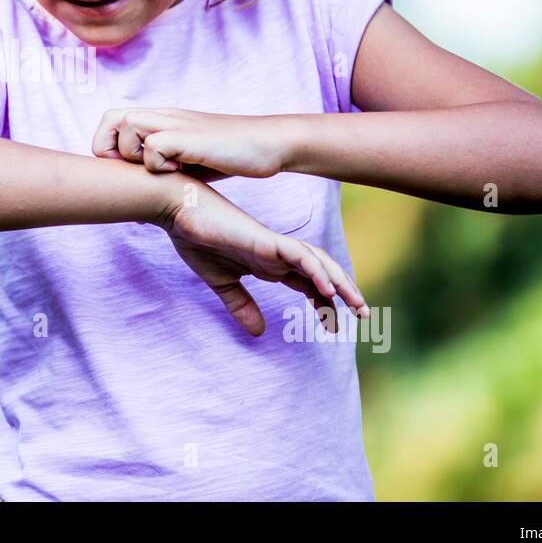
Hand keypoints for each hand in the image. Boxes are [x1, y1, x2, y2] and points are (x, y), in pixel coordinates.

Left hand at [92, 107, 289, 181]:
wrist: (268, 145)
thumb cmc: (228, 156)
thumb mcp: (186, 162)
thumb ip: (160, 173)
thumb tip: (137, 212)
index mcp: (160, 120)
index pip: (111, 119)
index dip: (108, 145)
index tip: (128, 169)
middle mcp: (164, 116)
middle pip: (111, 118)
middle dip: (113, 150)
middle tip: (138, 171)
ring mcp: (176, 124)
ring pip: (128, 126)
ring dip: (137, 155)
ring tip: (163, 169)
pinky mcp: (190, 137)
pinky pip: (154, 146)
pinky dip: (160, 164)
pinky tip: (182, 170)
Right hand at [154, 178, 369, 336]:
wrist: (178, 210)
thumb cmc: (196, 239)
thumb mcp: (222, 283)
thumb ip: (241, 305)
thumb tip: (259, 332)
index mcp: (269, 263)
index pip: (307, 282)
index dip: (324, 301)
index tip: (333, 324)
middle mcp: (277, 253)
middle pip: (321, 271)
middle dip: (344, 292)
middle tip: (363, 314)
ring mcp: (274, 245)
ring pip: (318, 262)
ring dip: (340, 283)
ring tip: (357, 305)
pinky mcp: (265, 239)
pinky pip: (298, 254)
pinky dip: (316, 270)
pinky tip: (328, 289)